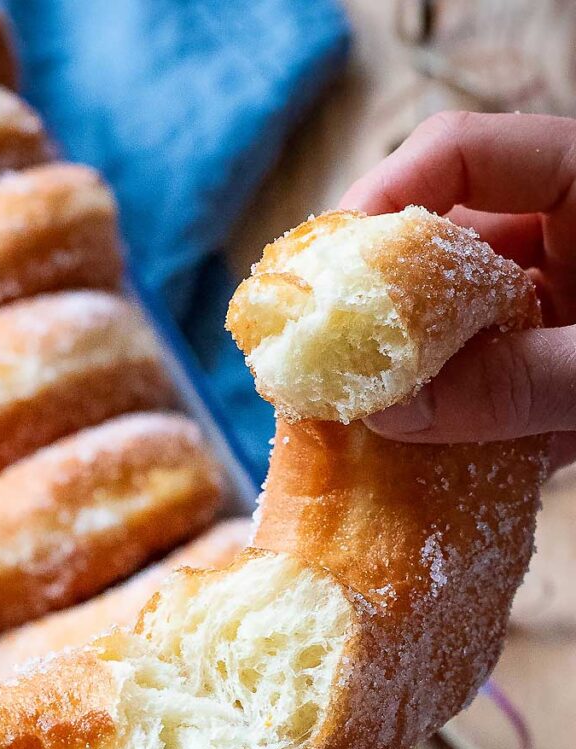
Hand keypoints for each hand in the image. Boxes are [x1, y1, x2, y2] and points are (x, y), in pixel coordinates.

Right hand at [341, 111, 575, 469]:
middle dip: (377, 313)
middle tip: (319, 369)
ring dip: (412, 386)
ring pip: (458, 332)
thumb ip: (516, 384)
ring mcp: (565, 309)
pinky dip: (461, 433)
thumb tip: (389, 415)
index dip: (381, 203)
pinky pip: (492, 392)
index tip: (323, 275)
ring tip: (359, 435)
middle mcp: (569, 237)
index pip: (460, 156)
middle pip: (441, 249)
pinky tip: (426, 471)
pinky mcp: (569, 378)